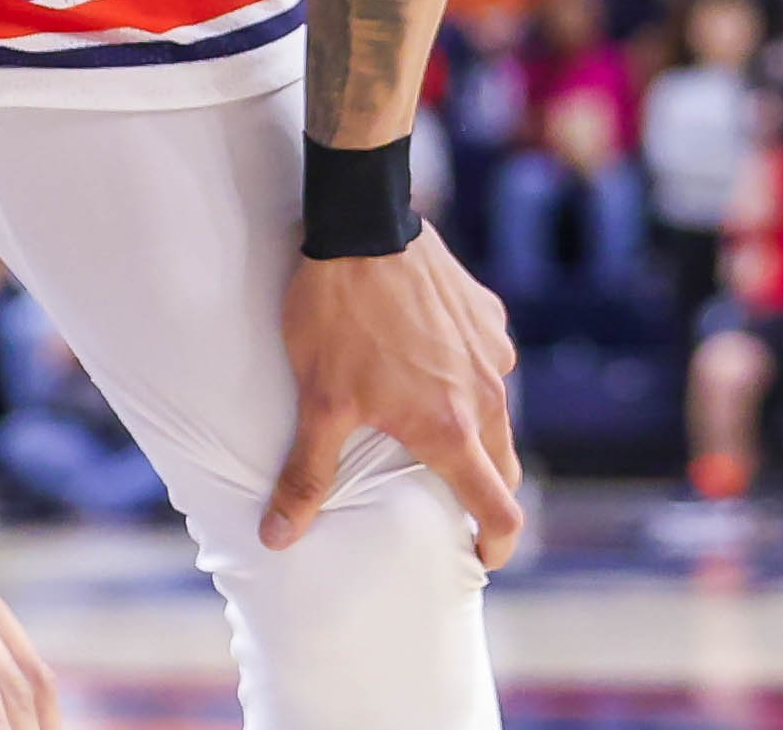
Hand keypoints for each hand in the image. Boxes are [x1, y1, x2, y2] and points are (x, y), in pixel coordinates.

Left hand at [267, 228, 522, 570]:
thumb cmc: (338, 317)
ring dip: (477, 431)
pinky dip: (468, 374)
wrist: (363, 226)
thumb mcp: (318, 402)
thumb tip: (278, 537)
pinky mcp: (488, 316)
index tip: (478, 556)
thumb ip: (307, 475)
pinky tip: (429, 360)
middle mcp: (487, 396)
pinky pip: (487, 361)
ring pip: (498, 412)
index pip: (500, 510)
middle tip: (451, 499)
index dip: (495, 544)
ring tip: (435, 428)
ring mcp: (492, 353)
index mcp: (452, 430)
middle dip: (484, 491)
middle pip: (504, 465)